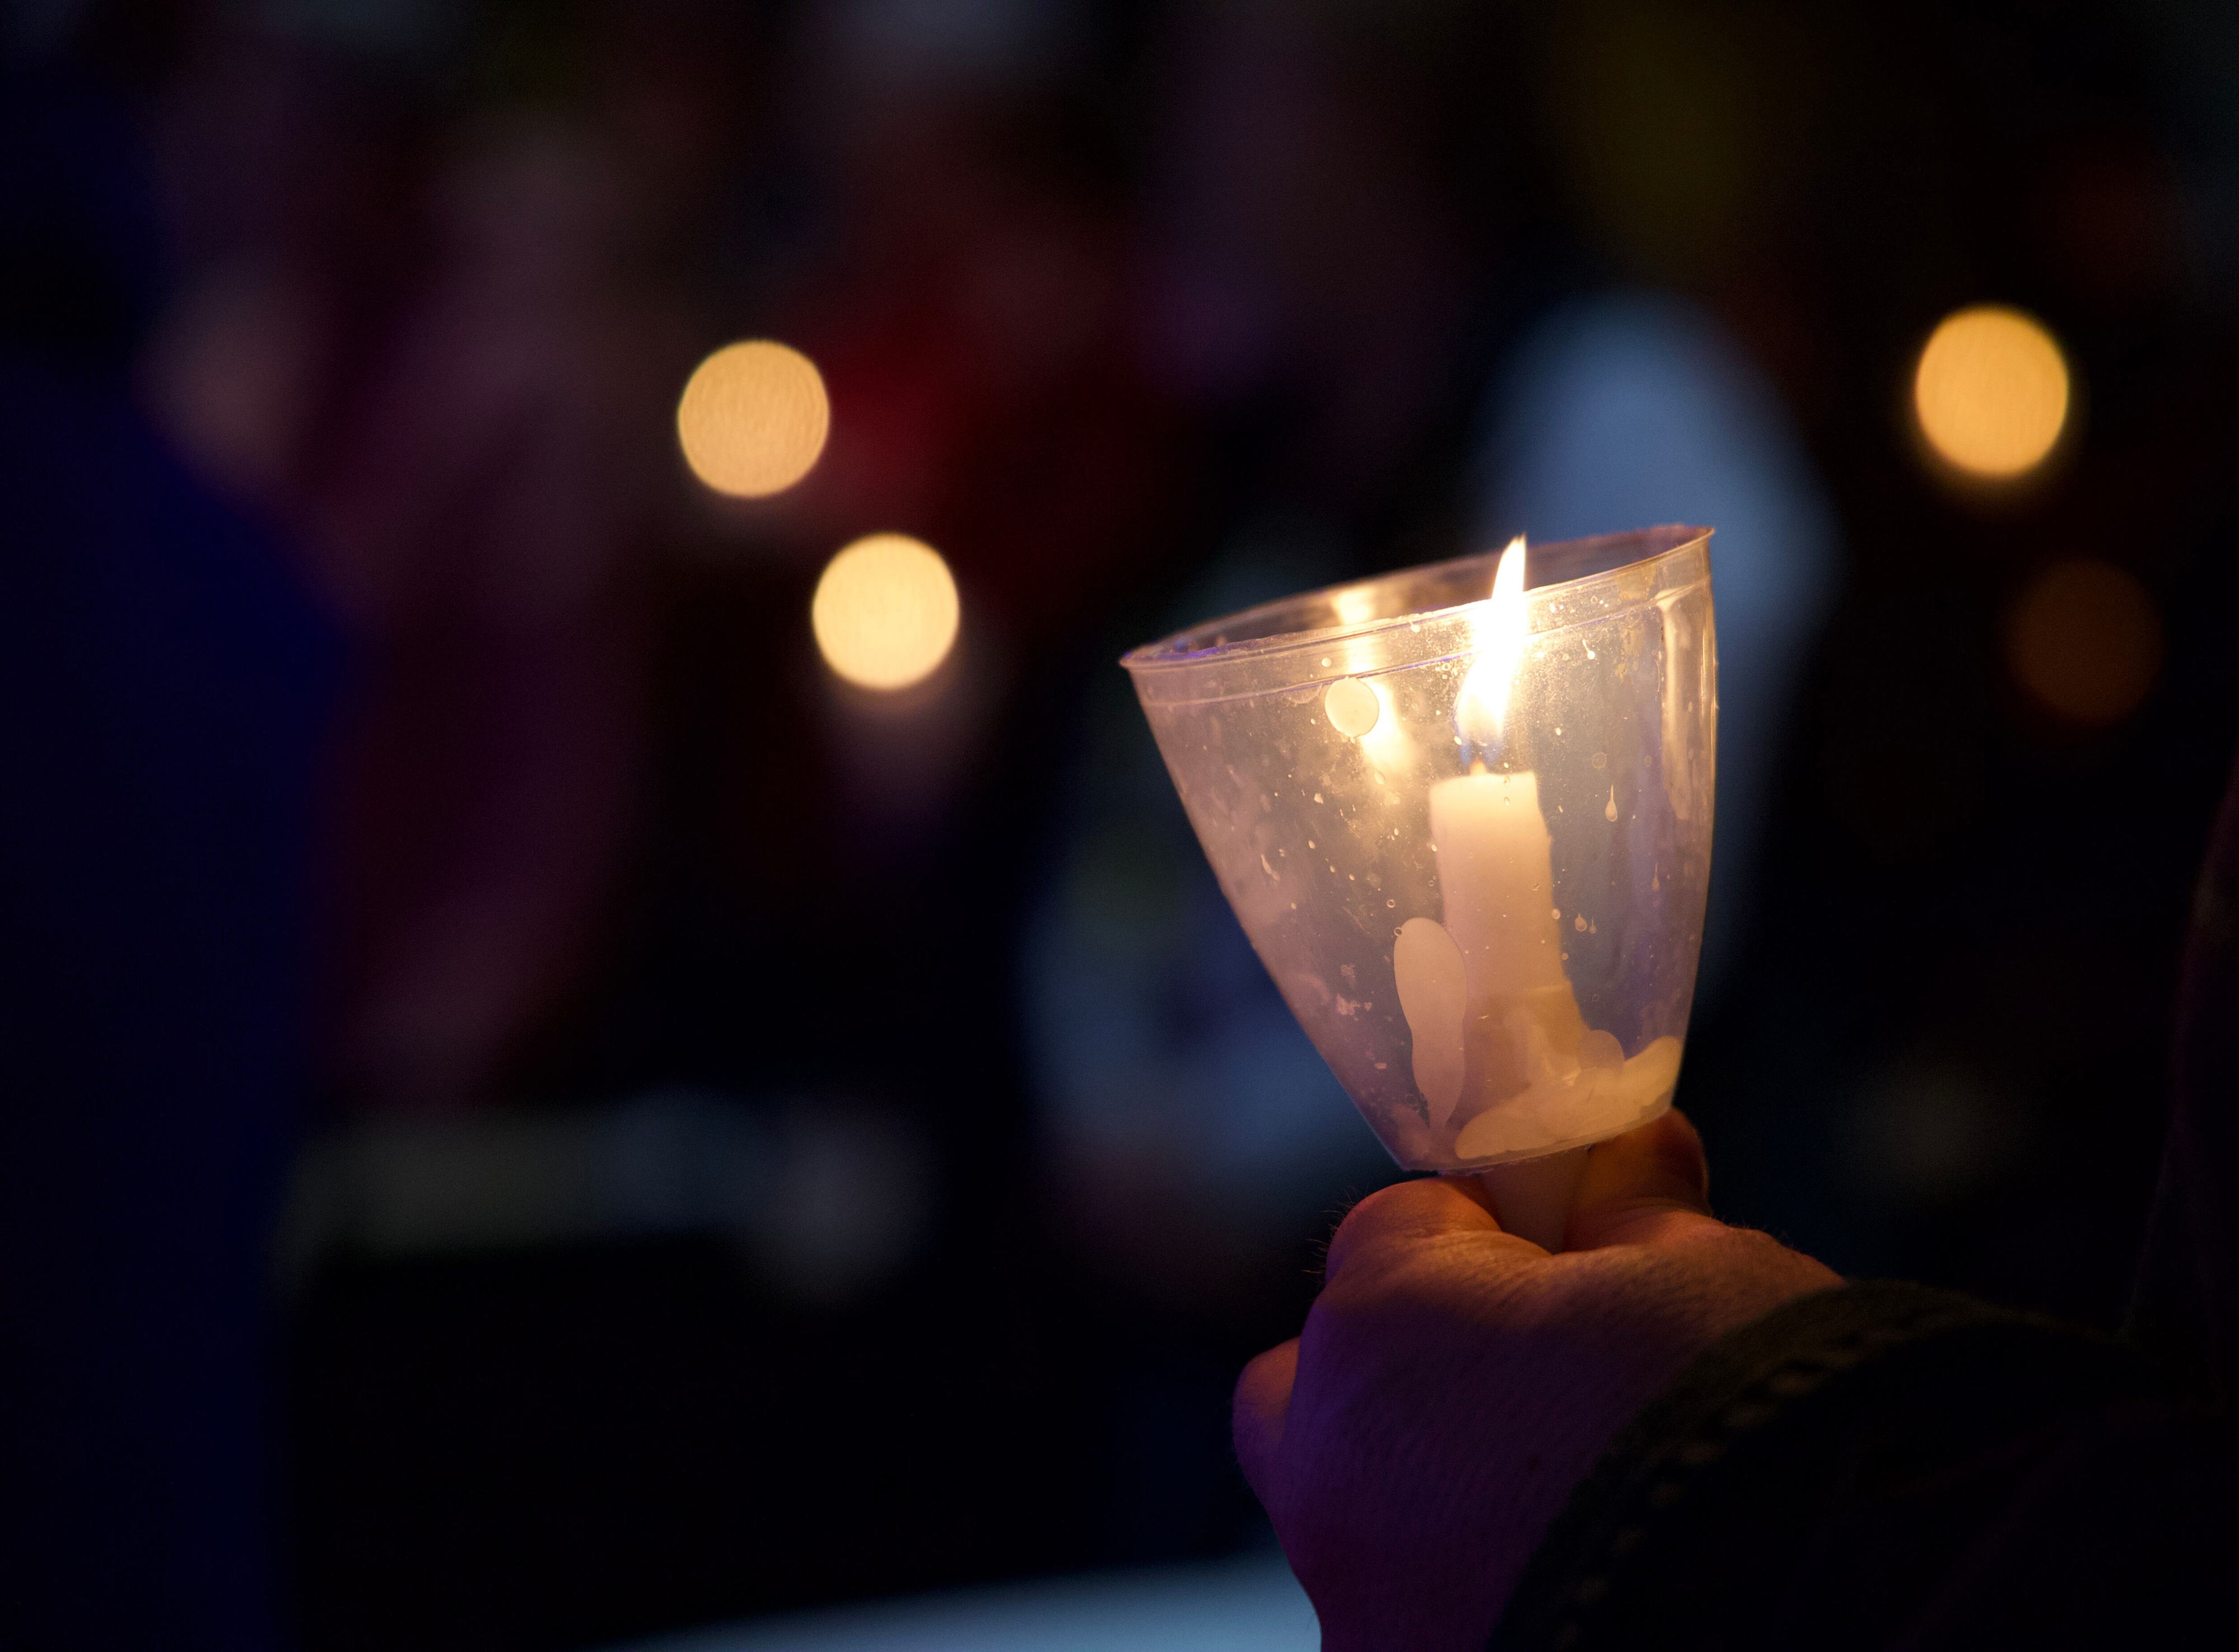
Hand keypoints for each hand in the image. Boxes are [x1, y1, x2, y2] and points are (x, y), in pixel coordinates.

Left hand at [1233, 1110, 1840, 1650]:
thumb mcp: (1714, 1276)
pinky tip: (1569, 1581)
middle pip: (1313, 1379)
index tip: (1569, 1244)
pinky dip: (1461, 1583)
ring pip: (1349, 1513)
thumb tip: (1634, 1156)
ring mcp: (1361, 1608)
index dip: (1490, 1227)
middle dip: (1398, 1359)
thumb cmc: (1754, 1429)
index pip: (1394, 1225)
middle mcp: (1330, 1479)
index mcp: (1379, 1334)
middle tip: (1527, 1373)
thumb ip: (1642, 1208)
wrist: (1828, 1626)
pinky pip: (1402, 1611)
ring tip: (1558, 1496)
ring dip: (1423, 1487)